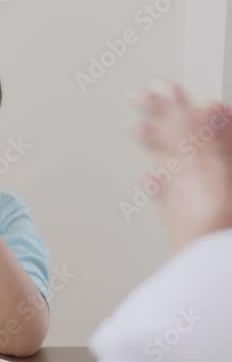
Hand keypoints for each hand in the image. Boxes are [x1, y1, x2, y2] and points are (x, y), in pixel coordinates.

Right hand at [134, 83, 231, 249]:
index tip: (162, 87)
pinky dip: (157, 183)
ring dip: (155, 144)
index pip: (205, 120)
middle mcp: (214, 175)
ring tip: (138, 127)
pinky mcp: (183, 219)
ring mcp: (198, 197)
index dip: (183, 102)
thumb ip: (201, 141)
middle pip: (187, 137)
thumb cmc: (217, 229)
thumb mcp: (210, 174)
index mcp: (223, 160)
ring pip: (174, 163)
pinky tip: (150, 177)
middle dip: (163, 116)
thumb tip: (201, 105)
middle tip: (142, 96)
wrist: (207, 274)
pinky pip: (170, 196)